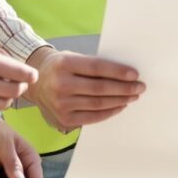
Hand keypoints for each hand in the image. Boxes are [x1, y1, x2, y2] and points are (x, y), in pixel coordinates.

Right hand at [28, 48, 144, 130]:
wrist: (36, 84)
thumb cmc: (61, 68)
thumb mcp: (72, 58)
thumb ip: (93, 65)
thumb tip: (124, 73)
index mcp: (64, 64)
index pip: (97, 68)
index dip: (118, 71)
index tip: (135, 74)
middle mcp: (60, 85)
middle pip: (100, 88)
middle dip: (124, 88)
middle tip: (140, 86)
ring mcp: (61, 104)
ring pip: (98, 103)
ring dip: (120, 100)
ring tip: (133, 96)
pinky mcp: (64, 119)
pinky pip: (93, 117)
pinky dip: (109, 112)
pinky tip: (120, 106)